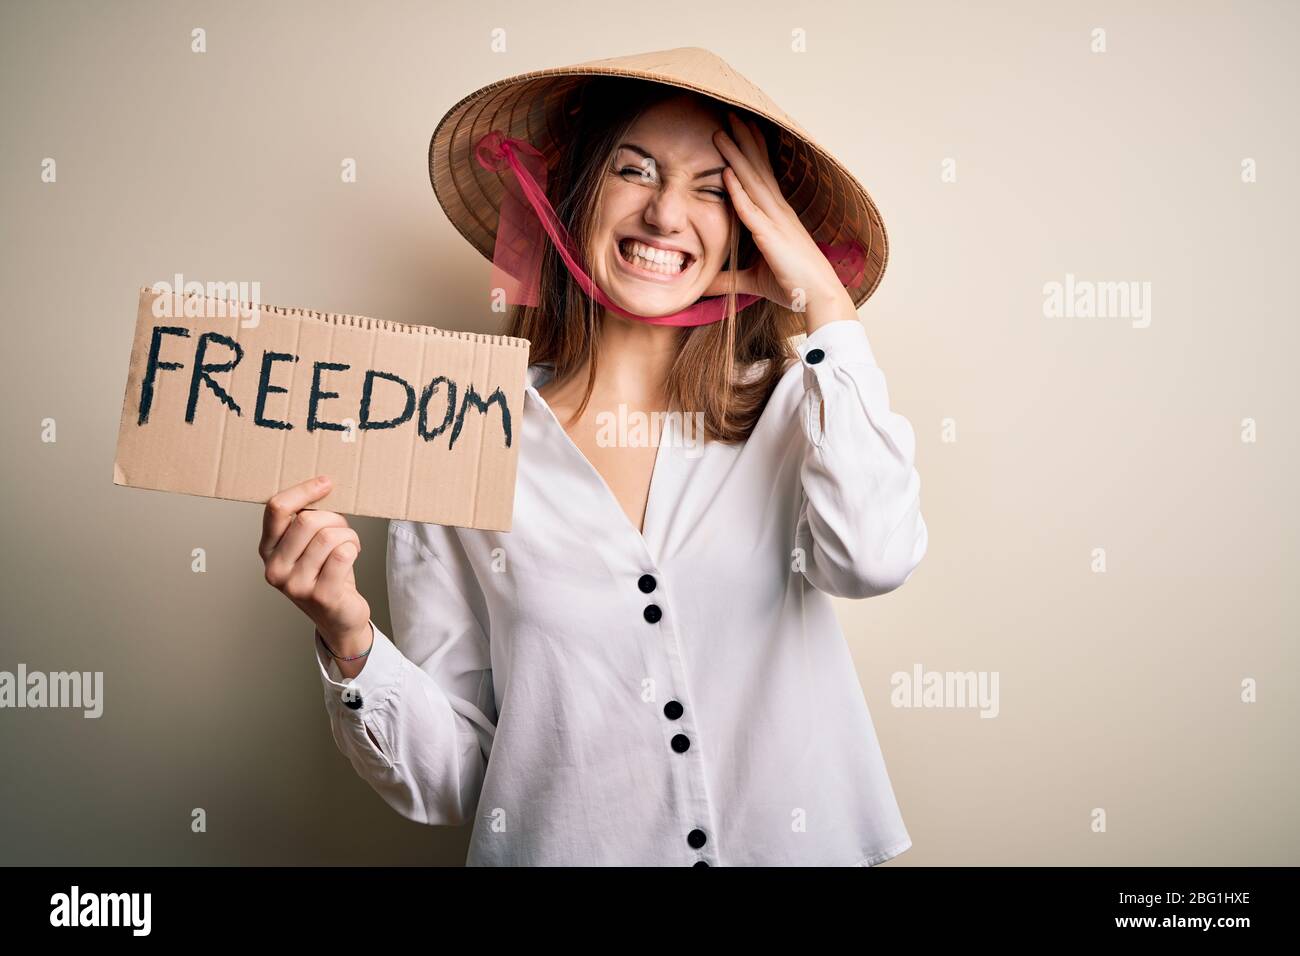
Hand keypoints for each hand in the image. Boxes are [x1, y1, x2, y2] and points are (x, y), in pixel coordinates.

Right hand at [259, 475, 370, 653]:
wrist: (339, 617)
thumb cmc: (325, 573)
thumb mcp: (306, 545)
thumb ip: (304, 521)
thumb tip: (322, 486)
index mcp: (267, 549)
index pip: (276, 508)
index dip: (303, 490)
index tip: (326, 483)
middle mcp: (275, 568)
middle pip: (307, 520)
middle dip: (333, 518)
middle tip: (342, 528)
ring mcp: (295, 585)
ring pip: (328, 536)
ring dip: (348, 535)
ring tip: (349, 545)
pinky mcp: (320, 595)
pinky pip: (343, 554)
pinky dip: (354, 548)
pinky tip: (352, 556)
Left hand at [702, 111, 846, 311]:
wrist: (819, 300)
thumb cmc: (793, 287)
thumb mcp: (752, 280)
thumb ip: (729, 278)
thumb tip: (705, 283)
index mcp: (777, 217)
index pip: (762, 177)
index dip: (752, 152)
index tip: (741, 129)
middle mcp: (778, 212)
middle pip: (757, 169)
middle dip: (743, 141)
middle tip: (729, 114)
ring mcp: (776, 222)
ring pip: (752, 182)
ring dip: (736, 156)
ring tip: (721, 132)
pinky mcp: (771, 238)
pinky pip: (751, 210)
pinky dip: (737, 191)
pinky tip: (726, 173)